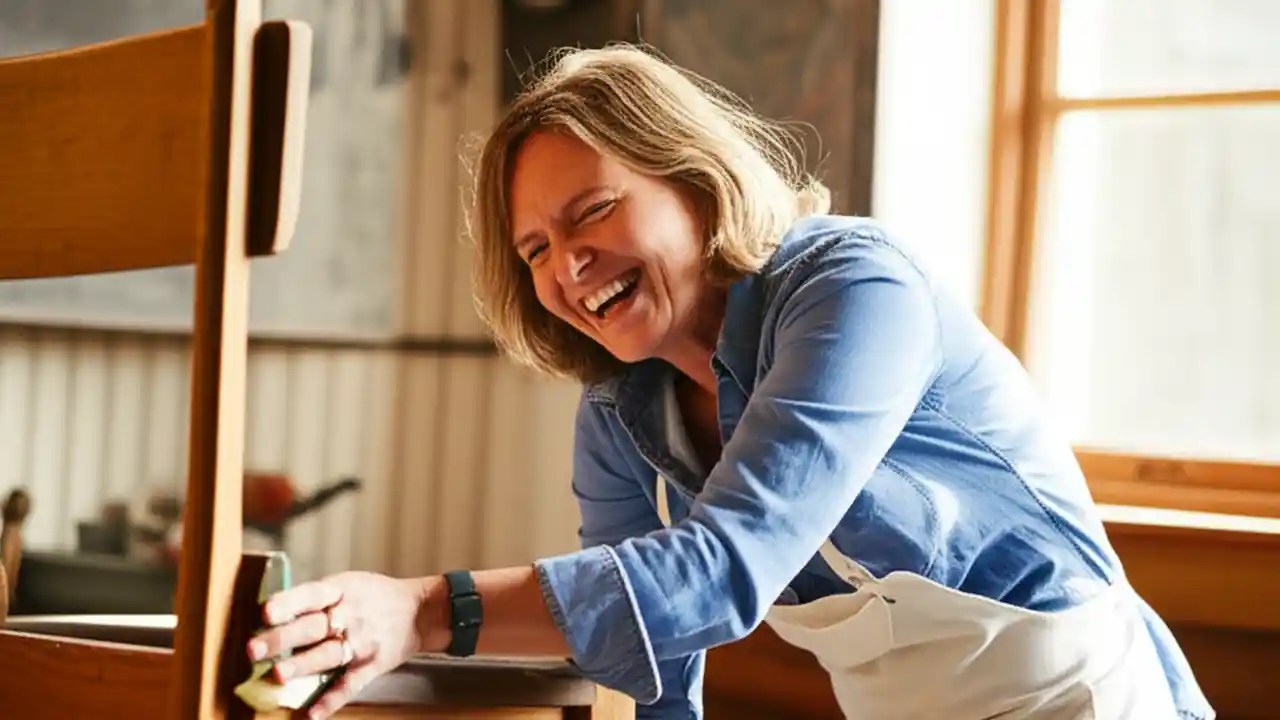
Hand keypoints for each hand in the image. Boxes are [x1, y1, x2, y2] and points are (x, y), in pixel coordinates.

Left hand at [248, 571, 432, 718]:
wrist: (420, 611)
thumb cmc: (375, 597)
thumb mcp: (349, 584)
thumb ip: (315, 599)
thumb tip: (272, 616)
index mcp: (343, 590)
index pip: (311, 595)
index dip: (289, 603)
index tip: (266, 612)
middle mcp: (352, 615)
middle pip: (314, 628)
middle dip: (283, 639)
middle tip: (254, 650)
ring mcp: (363, 642)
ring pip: (329, 655)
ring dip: (304, 666)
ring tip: (279, 676)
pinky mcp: (373, 665)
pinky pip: (350, 684)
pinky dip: (332, 700)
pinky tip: (313, 713)